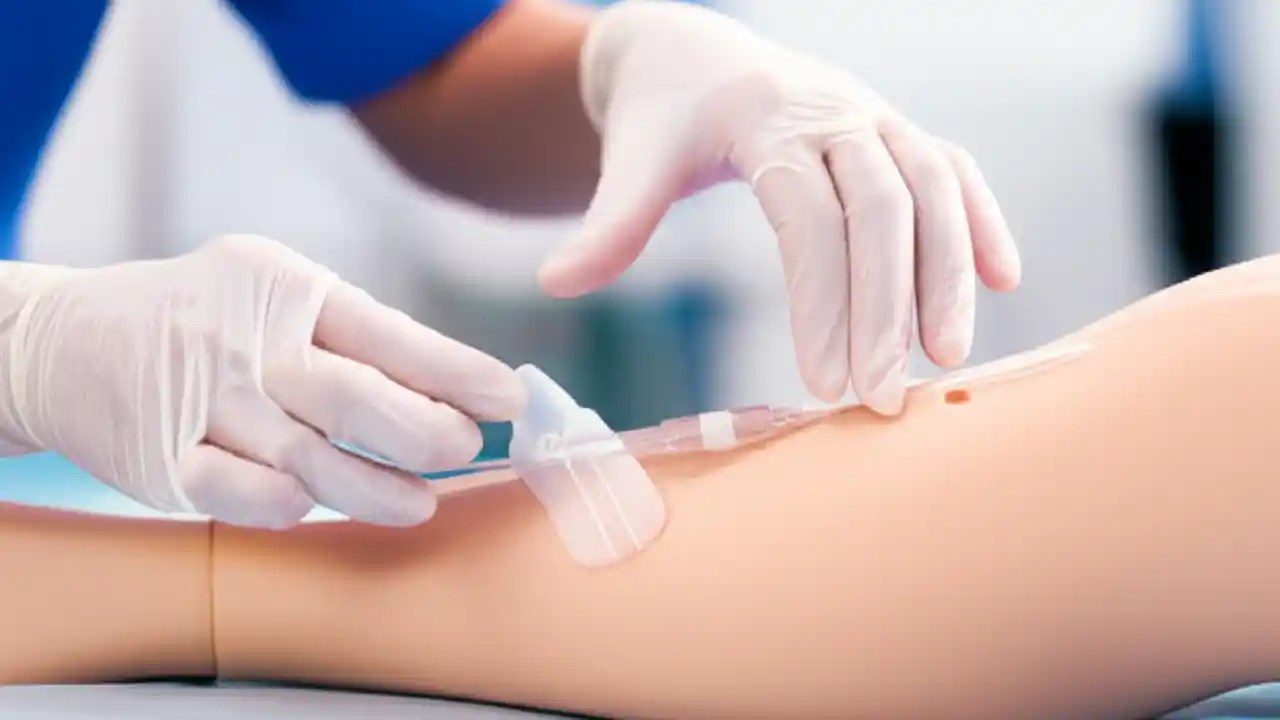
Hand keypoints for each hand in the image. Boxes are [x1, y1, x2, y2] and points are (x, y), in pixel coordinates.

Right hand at [0, 235, 524, 527]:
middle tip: (466, 447)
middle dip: (423, 430)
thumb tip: (457, 387)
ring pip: (305, 457)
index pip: (386, 333)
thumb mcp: (277, 292)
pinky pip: (235, 492)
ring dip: (375, 487)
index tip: (509, 399)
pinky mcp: (165, 459)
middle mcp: (245, 344)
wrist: (68, 340)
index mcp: (285, 291)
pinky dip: (281, 504)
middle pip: (350, 397)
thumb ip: (355, 334)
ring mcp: (202, 402)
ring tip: (422, 502)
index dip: (455, 370)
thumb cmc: (207, 316)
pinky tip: (315, 503)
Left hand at [539, 0, 1020, 412]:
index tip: (822, 385)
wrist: (691, 49)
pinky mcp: (896, 132)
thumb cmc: (659, 113)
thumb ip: (607, 223)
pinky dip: (981, 222)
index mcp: (766, 117)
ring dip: (949, 274)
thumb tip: (555, 285)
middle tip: (884, 397)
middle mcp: (835, 110)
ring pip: (935, 189)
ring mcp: (875, 117)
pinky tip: (1006, 280)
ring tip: (949, 360)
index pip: (811, 217)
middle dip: (889, 308)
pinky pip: (955, 169)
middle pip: (884, 209)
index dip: (822, 302)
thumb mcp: (629, 158)